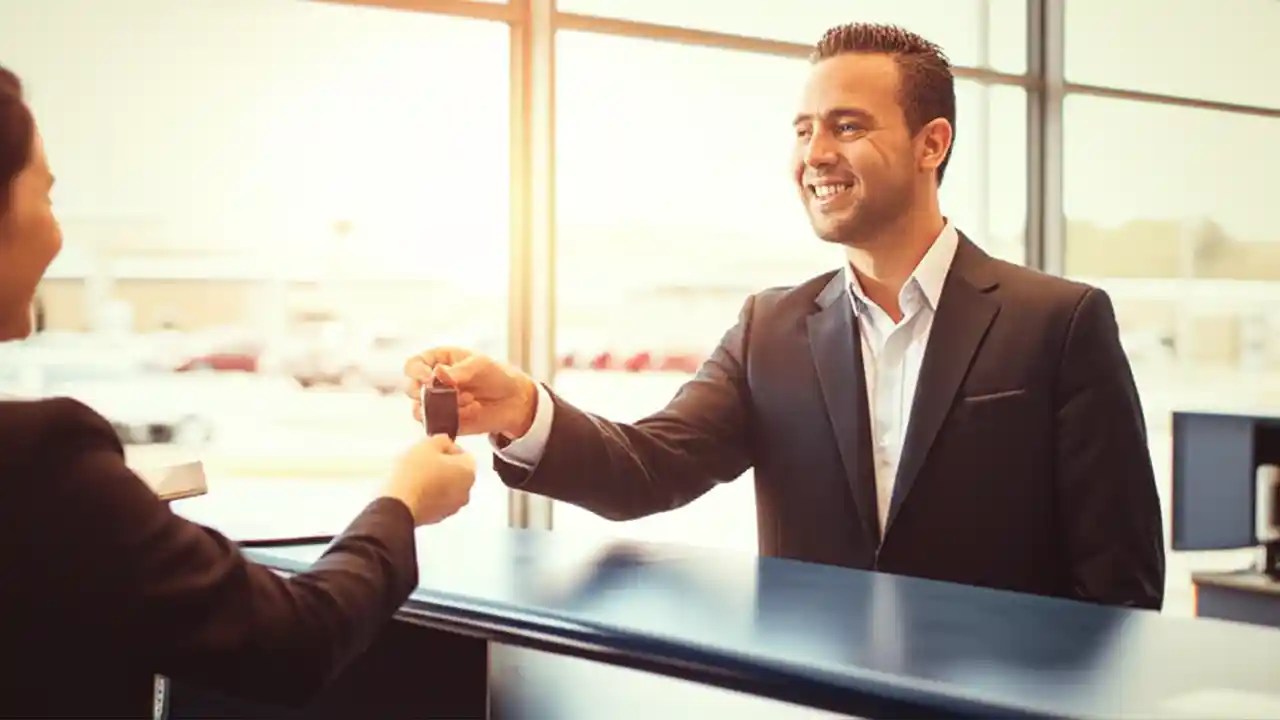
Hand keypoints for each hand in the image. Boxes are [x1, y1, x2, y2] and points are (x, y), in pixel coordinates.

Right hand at [381, 434, 475, 525]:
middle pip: (455, 472)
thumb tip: (445, 443)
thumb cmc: (415, 472)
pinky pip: (435, 501)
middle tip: (422, 460)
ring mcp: (452, 507)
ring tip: (414, 474)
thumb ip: (442, 440)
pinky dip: (427, 494)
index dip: (447, 448)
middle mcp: (466, 491)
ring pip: (445, 487)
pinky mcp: (437, 518)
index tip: (432, 448)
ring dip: (434, 480)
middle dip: (441, 465)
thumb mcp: (428, 444)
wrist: (399, 505)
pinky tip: (412, 489)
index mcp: (469, 472)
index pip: (463, 454)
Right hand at [403, 346, 537, 438]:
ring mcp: (437, 405)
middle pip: (410, 389)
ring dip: (441, 407)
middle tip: (450, 392)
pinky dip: (449, 420)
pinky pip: (434, 426)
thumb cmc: (496, 375)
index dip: (416, 372)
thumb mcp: (481, 365)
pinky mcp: (444, 423)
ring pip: (418, 410)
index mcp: (438, 362)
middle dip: (427, 392)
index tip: (429, 377)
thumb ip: (459, 370)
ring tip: (468, 400)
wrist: (514, 401)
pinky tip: (470, 411)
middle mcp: (432, 384)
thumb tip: (437, 372)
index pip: (413, 365)